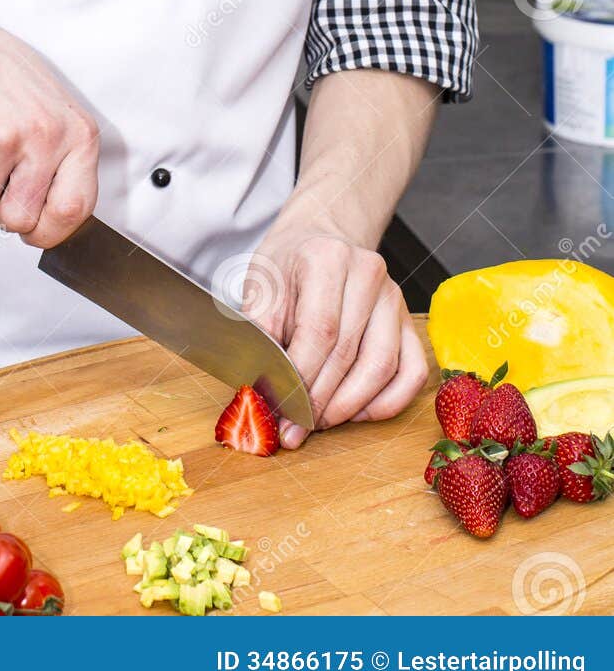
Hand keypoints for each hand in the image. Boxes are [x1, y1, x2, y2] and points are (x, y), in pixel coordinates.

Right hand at [0, 12, 99, 247]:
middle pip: (20, 220)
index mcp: (76, 134)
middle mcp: (45, 136)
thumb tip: (58, 221)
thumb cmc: (3, 79)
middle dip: (0, 208)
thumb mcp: (56, 114)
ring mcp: (4, 139)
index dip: (48, 229)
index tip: (34, 226)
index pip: (75, 210)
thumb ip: (63, 164)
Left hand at [242, 226, 427, 448]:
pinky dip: (386, 402)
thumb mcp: (260, 288)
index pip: (320, 331)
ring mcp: (394, 297)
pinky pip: (411, 373)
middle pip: (349, 353)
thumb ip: (260, 335)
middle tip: (295, 428)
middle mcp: (368, 274)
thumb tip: (262, 390)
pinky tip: (356, 413)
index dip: (301, 378)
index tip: (281, 409)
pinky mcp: (409, 321)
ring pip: (382, 367)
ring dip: (349, 406)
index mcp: (327, 257)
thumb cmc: (286, 268)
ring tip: (319, 422)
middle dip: (319, 401)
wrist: (317, 241)